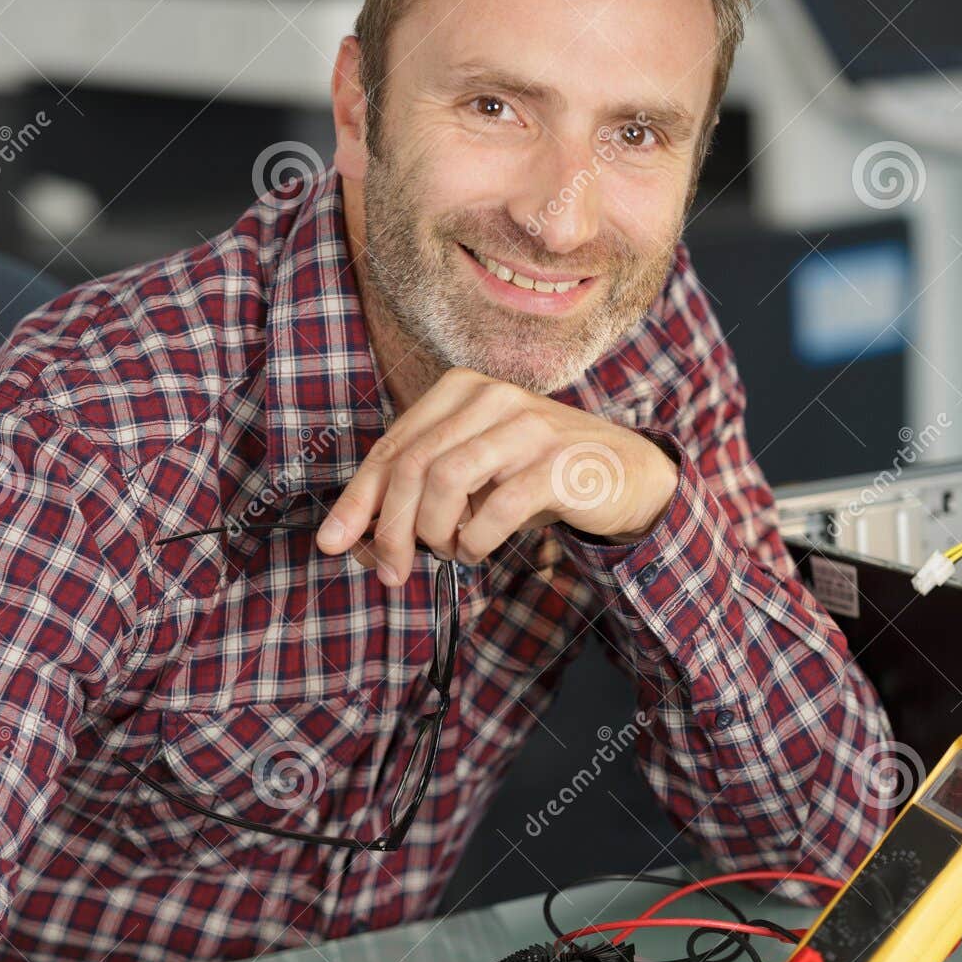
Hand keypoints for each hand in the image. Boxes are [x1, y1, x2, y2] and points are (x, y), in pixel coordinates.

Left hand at [316, 367, 677, 582]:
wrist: (627, 475)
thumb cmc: (539, 475)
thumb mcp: (477, 470)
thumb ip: (424, 487)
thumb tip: (364, 535)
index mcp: (461, 390)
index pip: (393, 448)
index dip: (358, 501)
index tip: (334, 543)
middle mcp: (491, 398)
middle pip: (413, 465)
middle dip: (391, 528)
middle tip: (393, 571)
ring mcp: (527, 427)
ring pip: (447, 479)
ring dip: (435, 532)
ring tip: (447, 553)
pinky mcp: (558, 463)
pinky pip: (498, 507)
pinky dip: (476, 540)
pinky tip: (477, 551)